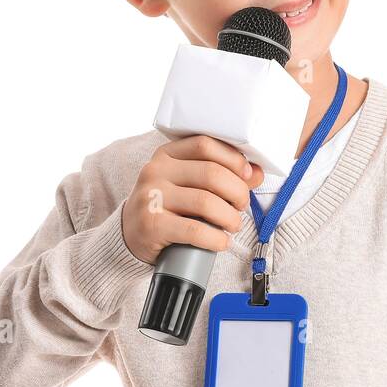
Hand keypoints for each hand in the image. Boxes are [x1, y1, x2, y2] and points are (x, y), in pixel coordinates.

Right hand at [122, 135, 264, 264]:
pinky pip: (194, 230)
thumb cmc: (168, 206)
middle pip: (211, 174)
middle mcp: (156, 171)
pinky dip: (216, 239)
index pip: (205, 144)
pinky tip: (221, 242)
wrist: (131, 234)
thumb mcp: (189, 183)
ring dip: (230, 217)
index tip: (247, 176)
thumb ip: (222, 174)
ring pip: (206, 202)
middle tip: (241, 206)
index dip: (233, 159)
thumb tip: (255, 173)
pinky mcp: (152, 225)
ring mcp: (151, 197)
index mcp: (167, 154)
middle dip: (237, 192)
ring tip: (233, 225)